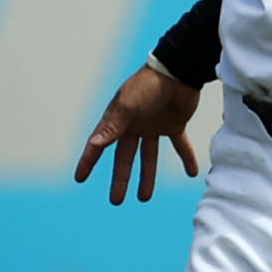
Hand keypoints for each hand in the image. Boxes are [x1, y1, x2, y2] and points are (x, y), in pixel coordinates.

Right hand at [74, 65, 203, 205]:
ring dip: (148, 176)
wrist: (179, 70)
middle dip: (121, 179)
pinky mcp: (174, 124)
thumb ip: (113, 126)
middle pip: (125, 158)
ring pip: (149, 156)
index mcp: (118, 121)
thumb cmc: (149, 85)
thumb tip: (94, 144)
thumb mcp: (128, 105)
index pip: (99, 145)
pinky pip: (180, 145)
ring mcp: (153, 126)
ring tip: (144, 198)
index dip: (88, 161)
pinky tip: (192, 173)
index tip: (79, 178)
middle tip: (116, 200)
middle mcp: (134, 126)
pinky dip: (187, 158)